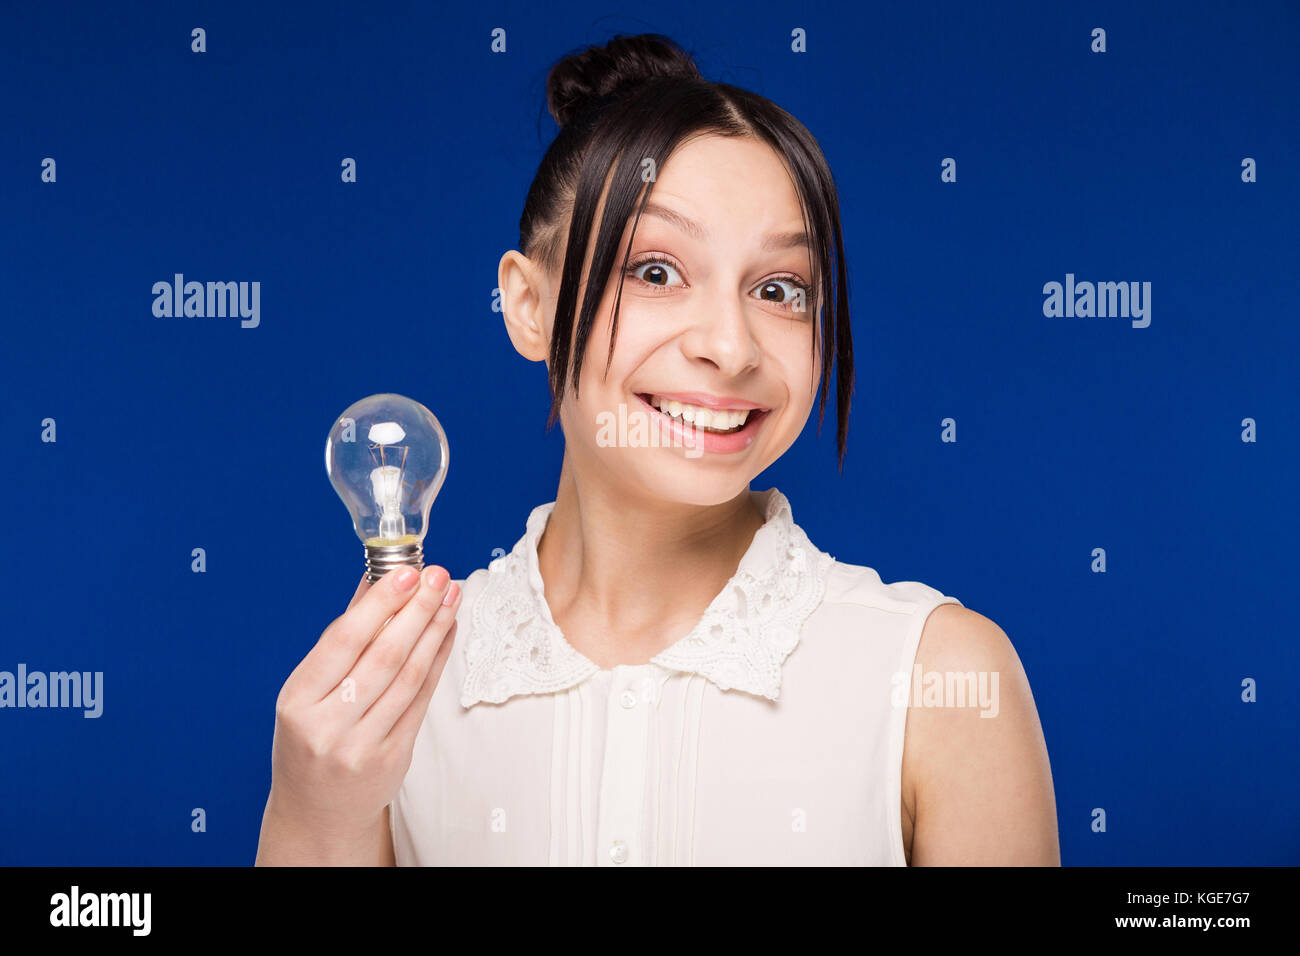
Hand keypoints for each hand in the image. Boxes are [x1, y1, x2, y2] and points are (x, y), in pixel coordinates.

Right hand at [256, 564, 460, 862]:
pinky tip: (447, 633)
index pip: (344, 641)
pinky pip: (421, 700)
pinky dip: (437, 662)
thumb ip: (342, 637)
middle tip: (438, 576)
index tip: (406, 572)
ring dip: (434, 631)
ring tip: (450, 597)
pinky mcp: (393, 759)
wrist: (316, 811)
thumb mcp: (308, 691)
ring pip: (408, 677)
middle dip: (417, 610)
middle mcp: (328, 726)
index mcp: (299, 701)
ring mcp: (362, 746)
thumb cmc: (310, 739)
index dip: (380, 603)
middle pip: (383, 656)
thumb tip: (372, 580)